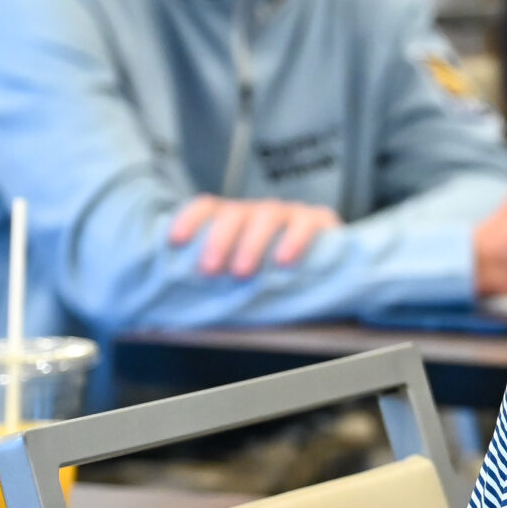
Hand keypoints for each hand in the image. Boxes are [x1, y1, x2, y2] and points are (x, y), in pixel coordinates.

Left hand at [168, 195, 341, 276]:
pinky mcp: (320, 220)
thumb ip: (217, 275)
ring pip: (267, 216)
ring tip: (242, 272)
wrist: (331, 276)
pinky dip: (294, 240)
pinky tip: (284, 261)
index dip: (189, 219)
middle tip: (209, 270)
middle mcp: (258, 212)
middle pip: (234, 213)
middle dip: (219, 241)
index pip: (207, 207)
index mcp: (234, 219)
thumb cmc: (273, 277)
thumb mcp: (239, 272)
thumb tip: (176, 300)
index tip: (175, 241)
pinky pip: (305, 225)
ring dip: (251, 243)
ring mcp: (290, 213)